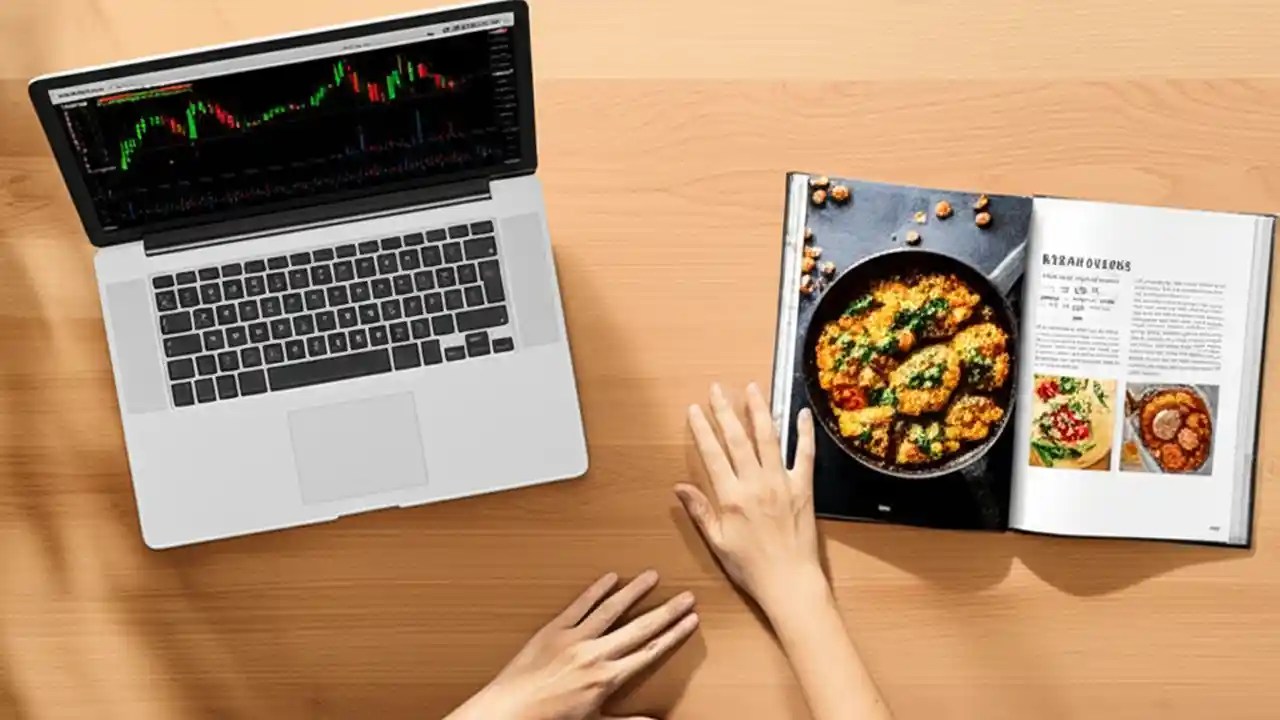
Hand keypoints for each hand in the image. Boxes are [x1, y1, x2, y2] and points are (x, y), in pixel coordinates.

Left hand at [446, 571, 697, 719]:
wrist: (510, 712)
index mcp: (608, 678)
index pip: (650, 651)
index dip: (674, 634)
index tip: (691, 620)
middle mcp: (595, 654)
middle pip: (640, 628)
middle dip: (666, 611)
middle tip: (686, 596)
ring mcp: (574, 639)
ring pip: (611, 609)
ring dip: (634, 591)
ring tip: (652, 576)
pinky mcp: (553, 630)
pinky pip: (579, 605)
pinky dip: (595, 590)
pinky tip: (610, 577)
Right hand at [676, 383, 825, 615]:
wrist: (790, 582)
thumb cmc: (751, 567)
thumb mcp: (717, 542)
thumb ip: (700, 510)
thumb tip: (679, 487)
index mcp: (732, 497)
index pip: (713, 453)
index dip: (702, 428)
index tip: (695, 409)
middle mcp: (756, 484)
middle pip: (737, 439)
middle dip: (725, 410)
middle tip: (717, 389)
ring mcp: (782, 483)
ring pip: (769, 439)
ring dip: (759, 411)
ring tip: (753, 388)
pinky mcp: (803, 488)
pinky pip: (805, 455)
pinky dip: (804, 433)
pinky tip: (802, 413)